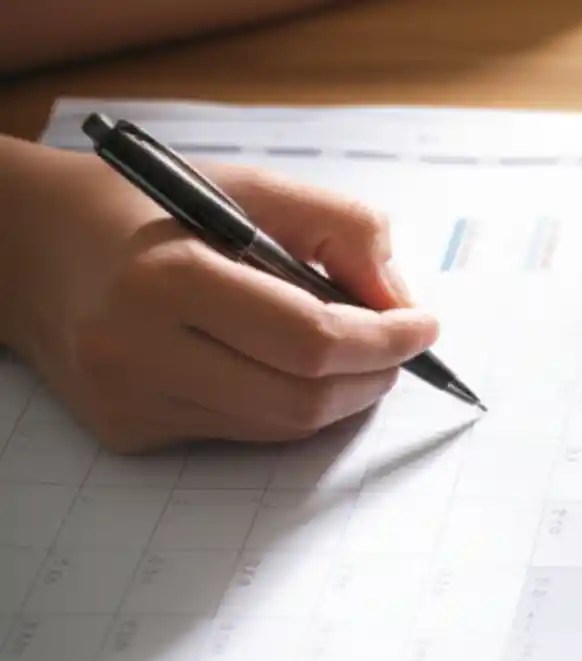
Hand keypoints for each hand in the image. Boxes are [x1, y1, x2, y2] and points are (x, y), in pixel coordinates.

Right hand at [0, 138, 436, 452]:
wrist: (32, 245)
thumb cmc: (149, 208)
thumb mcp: (251, 188)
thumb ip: (342, 230)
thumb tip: (402, 302)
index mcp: (168, 278)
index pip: (311, 340)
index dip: (385, 341)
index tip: (425, 327)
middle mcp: (139, 350)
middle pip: (302, 401)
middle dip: (373, 378)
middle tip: (399, 348)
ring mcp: (129, 402)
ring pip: (278, 427)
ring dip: (339, 397)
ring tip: (354, 355)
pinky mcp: (128, 431)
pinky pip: (241, 432)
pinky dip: (287, 405)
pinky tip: (289, 368)